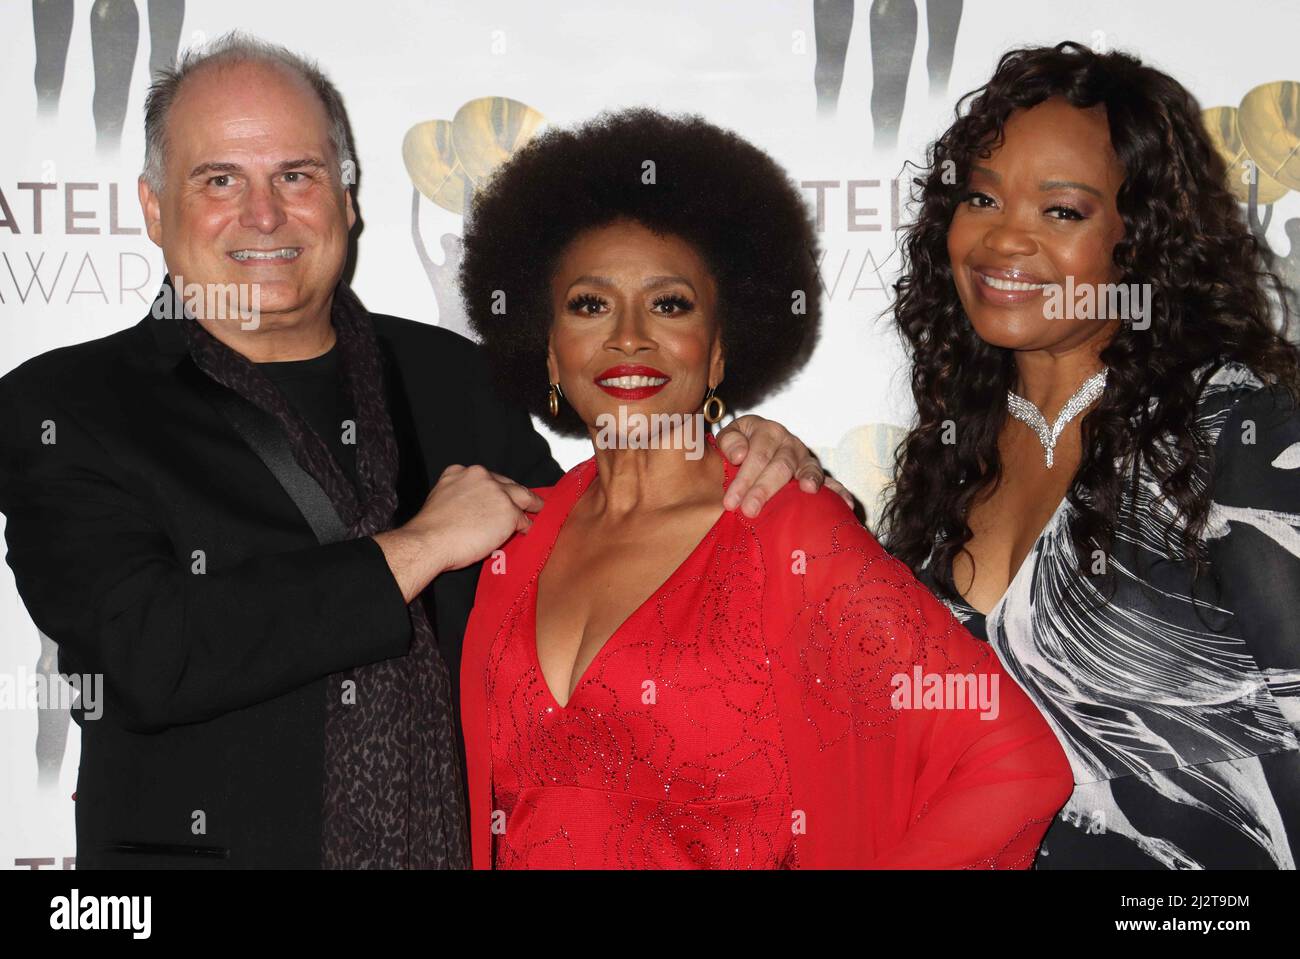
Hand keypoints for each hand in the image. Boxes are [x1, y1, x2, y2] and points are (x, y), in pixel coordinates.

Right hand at [374, 465, 543, 601]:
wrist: (429, 542)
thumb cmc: (430, 529)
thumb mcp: (442, 498)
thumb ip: (460, 496)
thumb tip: (473, 508)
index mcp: (460, 472)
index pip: (486, 478)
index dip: (496, 488)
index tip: (500, 495)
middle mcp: (480, 476)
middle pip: (507, 484)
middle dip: (516, 493)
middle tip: (527, 501)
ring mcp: (496, 492)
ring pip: (521, 497)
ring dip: (530, 505)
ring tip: (538, 510)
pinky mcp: (508, 511)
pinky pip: (523, 519)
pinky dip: (526, 526)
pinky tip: (527, 530)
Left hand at [715, 414, 855, 517]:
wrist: (756, 442)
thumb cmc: (740, 445)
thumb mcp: (730, 436)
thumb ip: (729, 441)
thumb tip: (740, 455)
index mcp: (766, 431)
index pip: (756, 456)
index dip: (743, 479)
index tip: (731, 502)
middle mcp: (789, 443)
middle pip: (780, 465)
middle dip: (765, 489)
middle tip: (750, 511)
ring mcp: (805, 458)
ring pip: (808, 469)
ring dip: (809, 480)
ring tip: (809, 491)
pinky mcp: (816, 473)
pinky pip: (831, 481)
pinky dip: (839, 491)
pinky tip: (846, 504)